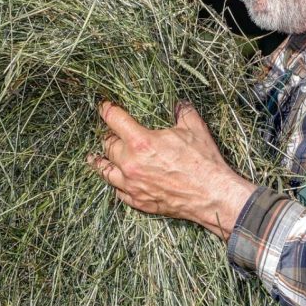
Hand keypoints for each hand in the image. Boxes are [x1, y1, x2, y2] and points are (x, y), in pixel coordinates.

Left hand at [87, 100, 256, 239]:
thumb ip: (182, 112)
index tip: (104, 107)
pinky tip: (116, 181)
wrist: (211, 195)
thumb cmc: (203, 162)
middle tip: (110, 134)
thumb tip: (180, 104)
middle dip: (108, 137)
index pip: (115, 120)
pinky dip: (116, 184)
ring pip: (106, 171)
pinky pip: (118, 192)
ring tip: (94, 158)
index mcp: (141, 142)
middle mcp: (131, 164)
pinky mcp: (139, 201)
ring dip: (100, 162)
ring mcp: (132, 185)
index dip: (107, 110)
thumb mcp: (194, 129)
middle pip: (108, 146)